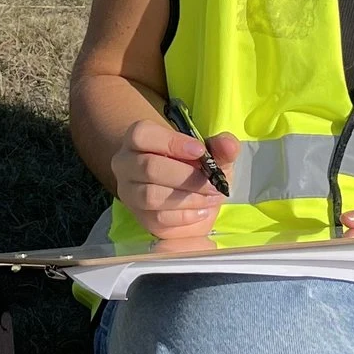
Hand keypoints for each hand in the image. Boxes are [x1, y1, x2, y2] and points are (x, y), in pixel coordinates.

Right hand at [111, 119, 239, 240]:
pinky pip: (158, 218)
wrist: (184, 191)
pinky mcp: (140, 217)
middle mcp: (126, 164)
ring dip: (188, 197)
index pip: (143, 135)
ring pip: (151, 195)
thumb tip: (228, 145)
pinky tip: (203, 211)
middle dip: (187, 176)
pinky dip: (185, 215)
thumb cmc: (193, 165)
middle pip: (149, 167)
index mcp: (138, 138)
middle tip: (213, 183)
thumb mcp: (211, 153)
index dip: (172, 142)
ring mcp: (129, 192)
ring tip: (211, 197)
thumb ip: (220, 147)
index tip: (201, 151)